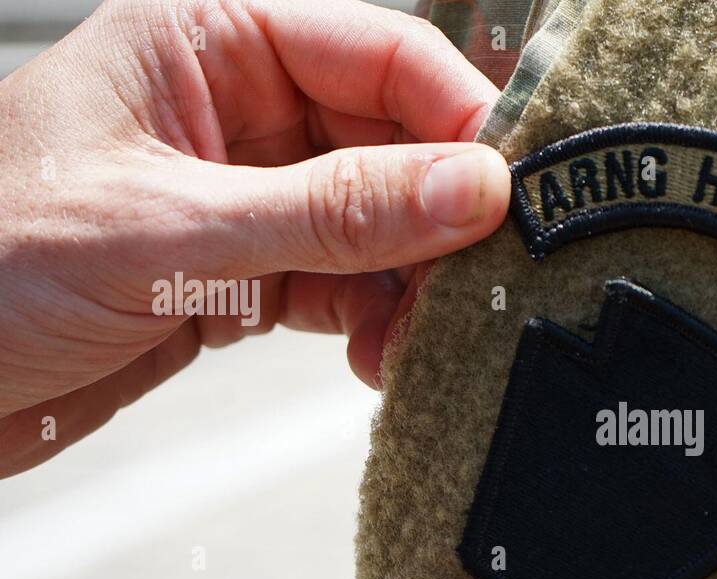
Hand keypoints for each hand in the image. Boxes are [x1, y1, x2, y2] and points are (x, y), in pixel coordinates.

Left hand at [0, 0, 511, 476]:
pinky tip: (382, 358)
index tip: (506, 188)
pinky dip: (376, 324)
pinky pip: (346, 285)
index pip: (377, 53)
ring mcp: (247, 197)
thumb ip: (329, 210)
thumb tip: (467, 188)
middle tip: (478, 278)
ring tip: (420, 336)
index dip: (454, 116)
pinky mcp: (246, 275)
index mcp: (206, 43)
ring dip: (413, 283)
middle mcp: (236, 111)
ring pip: (378, 224)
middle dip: (439, 216)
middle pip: (391, 144)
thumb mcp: (170, 228)